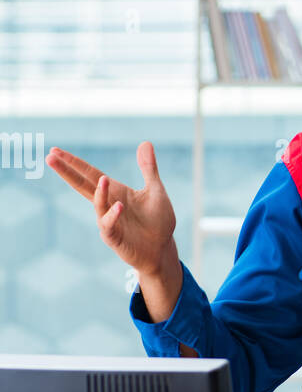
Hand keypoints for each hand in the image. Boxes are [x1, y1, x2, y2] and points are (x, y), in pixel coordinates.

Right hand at [45, 141, 177, 276]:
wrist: (162, 249)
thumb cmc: (158, 220)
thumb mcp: (155, 190)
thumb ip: (148, 168)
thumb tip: (145, 142)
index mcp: (114, 191)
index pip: (89, 174)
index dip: (73, 162)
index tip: (54, 150)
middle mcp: (107, 205)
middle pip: (83, 186)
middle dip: (67, 172)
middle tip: (49, 157)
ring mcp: (109, 222)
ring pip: (98, 205)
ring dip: (100, 193)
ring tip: (104, 180)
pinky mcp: (115, 238)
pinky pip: (110, 226)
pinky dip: (113, 216)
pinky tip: (119, 206)